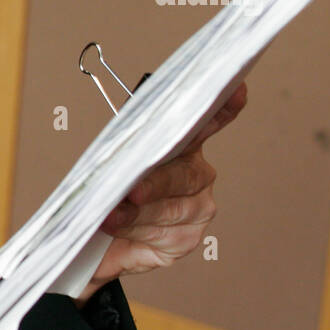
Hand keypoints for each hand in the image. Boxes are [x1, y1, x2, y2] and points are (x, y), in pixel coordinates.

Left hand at [72, 81, 248, 306]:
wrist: (94, 238)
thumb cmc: (105, 194)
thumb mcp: (108, 166)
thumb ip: (123, 154)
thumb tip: (120, 150)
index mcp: (181, 145)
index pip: (208, 122)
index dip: (224, 107)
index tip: (235, 90)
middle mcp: (196, 174)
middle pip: (183, 174)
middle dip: (154, 184)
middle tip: (133, 192)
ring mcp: (197, 206)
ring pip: (169, 208)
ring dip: (135, 214)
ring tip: (110, 216)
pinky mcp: (187, 237)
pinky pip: (165, 233)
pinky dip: (137, 232)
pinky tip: (122, 232)